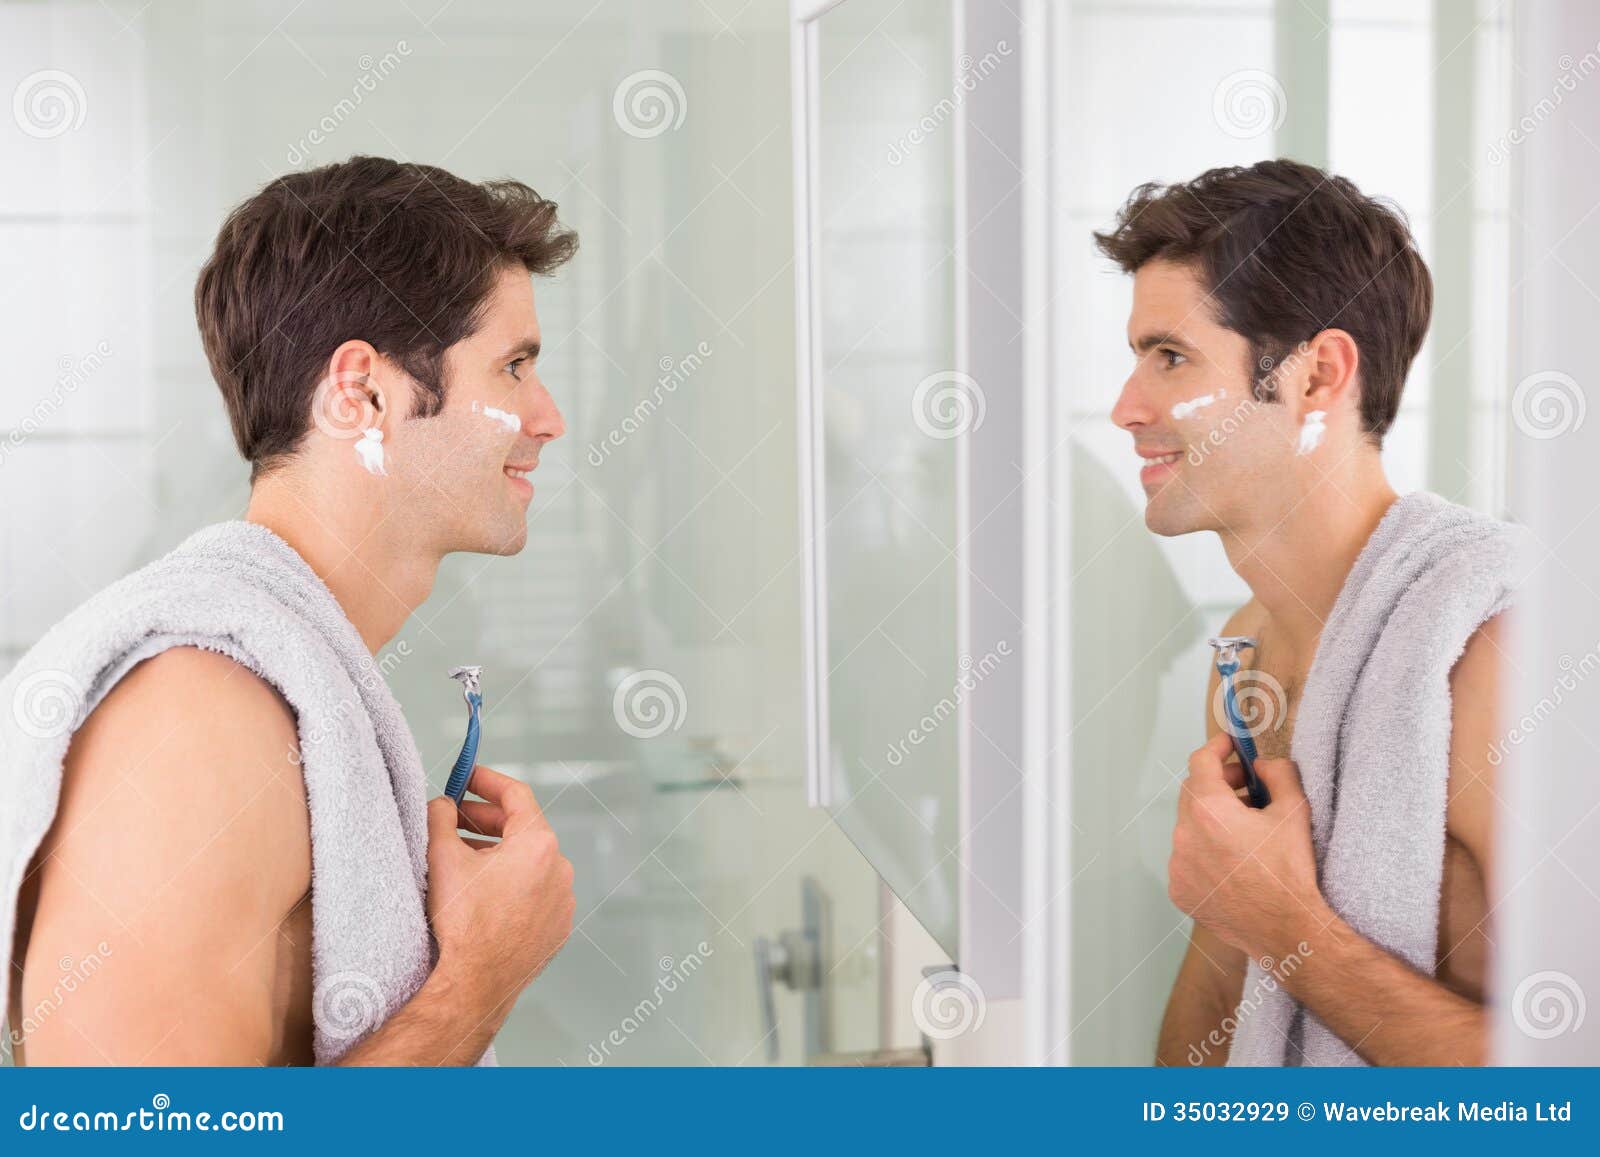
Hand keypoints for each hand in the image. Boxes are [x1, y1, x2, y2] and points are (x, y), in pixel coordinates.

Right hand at [424, 765, 574, 1022]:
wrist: (475, 983)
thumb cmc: (463, 922)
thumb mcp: (442, 857)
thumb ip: (441, 817)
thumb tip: (443, 803)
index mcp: (539, 844)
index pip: (517, 795)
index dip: (487, 781)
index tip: (467, 776)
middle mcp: (560, 868)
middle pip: (524, 828)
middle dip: (487, 819)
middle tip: (457, 816)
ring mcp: (562, 900)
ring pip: (530, 863)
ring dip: (499, 853)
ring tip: (464, 856)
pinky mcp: (557, 927)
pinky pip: (536, 892)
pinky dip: (512, 883)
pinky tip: (483, 892)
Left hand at [1167, 732, 1325, 959]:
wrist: (1286, 929)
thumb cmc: (1291, 873)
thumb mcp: (1295, 812)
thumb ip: (1278, 774)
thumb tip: (1262, 764)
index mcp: (1209, 811)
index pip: (1201, 762)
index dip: (1216, 748)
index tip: (1228, 744)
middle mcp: (1185, 835)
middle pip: (1193, 793)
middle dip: (1217, 783)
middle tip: (1244, 785)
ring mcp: (1178, 865)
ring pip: (1189, 827)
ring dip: (1211, 820)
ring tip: (1243, 828)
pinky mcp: (1179, 889)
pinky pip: (1187, 858)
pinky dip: (1204, 851)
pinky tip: (1232, 859)